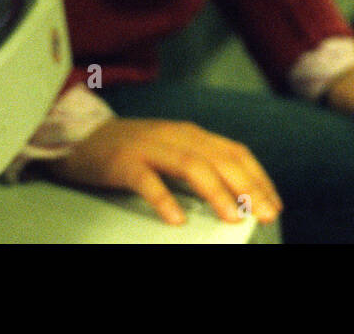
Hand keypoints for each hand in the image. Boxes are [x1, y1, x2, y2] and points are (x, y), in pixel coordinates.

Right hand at [40, 118, 281, 226]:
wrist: (79, 138)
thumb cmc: (131, 152)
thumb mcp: (171, 153)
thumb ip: (199, 167)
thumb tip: (235, 196)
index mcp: (191, 134)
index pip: (235, 152)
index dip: (258, 178)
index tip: (275, 204)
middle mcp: (175, 135)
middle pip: (220, 159)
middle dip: (247, 187)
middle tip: (265, 214)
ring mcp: (149, 146)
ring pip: (191, 166)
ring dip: (216, 192)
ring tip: (232, 218)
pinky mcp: (123, 161)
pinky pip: (146, 180)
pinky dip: (164, 199)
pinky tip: (177, 219)